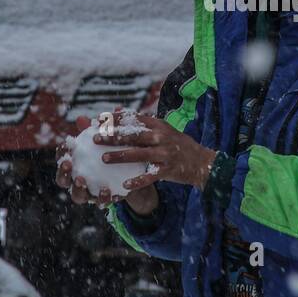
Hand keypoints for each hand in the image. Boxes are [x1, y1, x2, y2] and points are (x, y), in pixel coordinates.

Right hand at [55, 111, 159, 212]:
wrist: (134, 176)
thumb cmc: (118, 153)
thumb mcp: (116, 141)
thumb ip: (115, 129)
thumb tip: (115, 109)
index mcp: (77, 164)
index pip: (62, 158)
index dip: (61, 153)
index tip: (66, 145)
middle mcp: (78, 180)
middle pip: (62, 181)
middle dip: (62, 174)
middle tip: (68, 165)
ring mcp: (89, 193)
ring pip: (77, 196)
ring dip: (77, 189)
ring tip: (82, 180)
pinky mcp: (102, 202)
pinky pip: (100, 202)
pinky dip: (103, 198)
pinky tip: (109, 191)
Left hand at [95, 114, 216, 191]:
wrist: (202, 161)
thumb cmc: (178, 144)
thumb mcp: (164, 129)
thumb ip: (143, 123)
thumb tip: (118, 111)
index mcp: (159, 125)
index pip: (134, 119)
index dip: (115, 120)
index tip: (98, 121)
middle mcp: (161, 137)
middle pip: (133, 135)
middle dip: (113, 136)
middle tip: (95, 138)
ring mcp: (165, 153)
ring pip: (139, 154)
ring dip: (120, 156)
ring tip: (103, 159)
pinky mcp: (168, 169)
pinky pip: (150, 176)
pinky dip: (138, 181)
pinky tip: (125, 185)